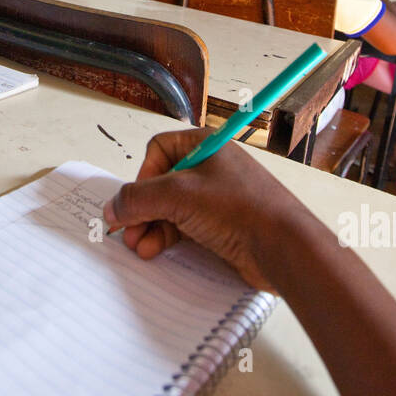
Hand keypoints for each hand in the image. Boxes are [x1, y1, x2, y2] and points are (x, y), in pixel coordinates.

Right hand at [103, 129, 304, 290]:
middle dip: (141, 209)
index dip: (142, 175)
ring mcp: (217, 198)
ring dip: (150, 226)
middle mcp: (211, 168)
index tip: (135, 200)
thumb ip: (138, 199)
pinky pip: (185, 227)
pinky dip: (167, 238)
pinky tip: (155, 250)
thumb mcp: (179, 196)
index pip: (158, 151)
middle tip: (127, 231)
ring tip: (139, 247)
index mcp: (205, 146)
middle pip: (161, 184)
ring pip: (170, 208)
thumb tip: (112, 207)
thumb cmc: (241, 209)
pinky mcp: (221, 225)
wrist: (283, 247)